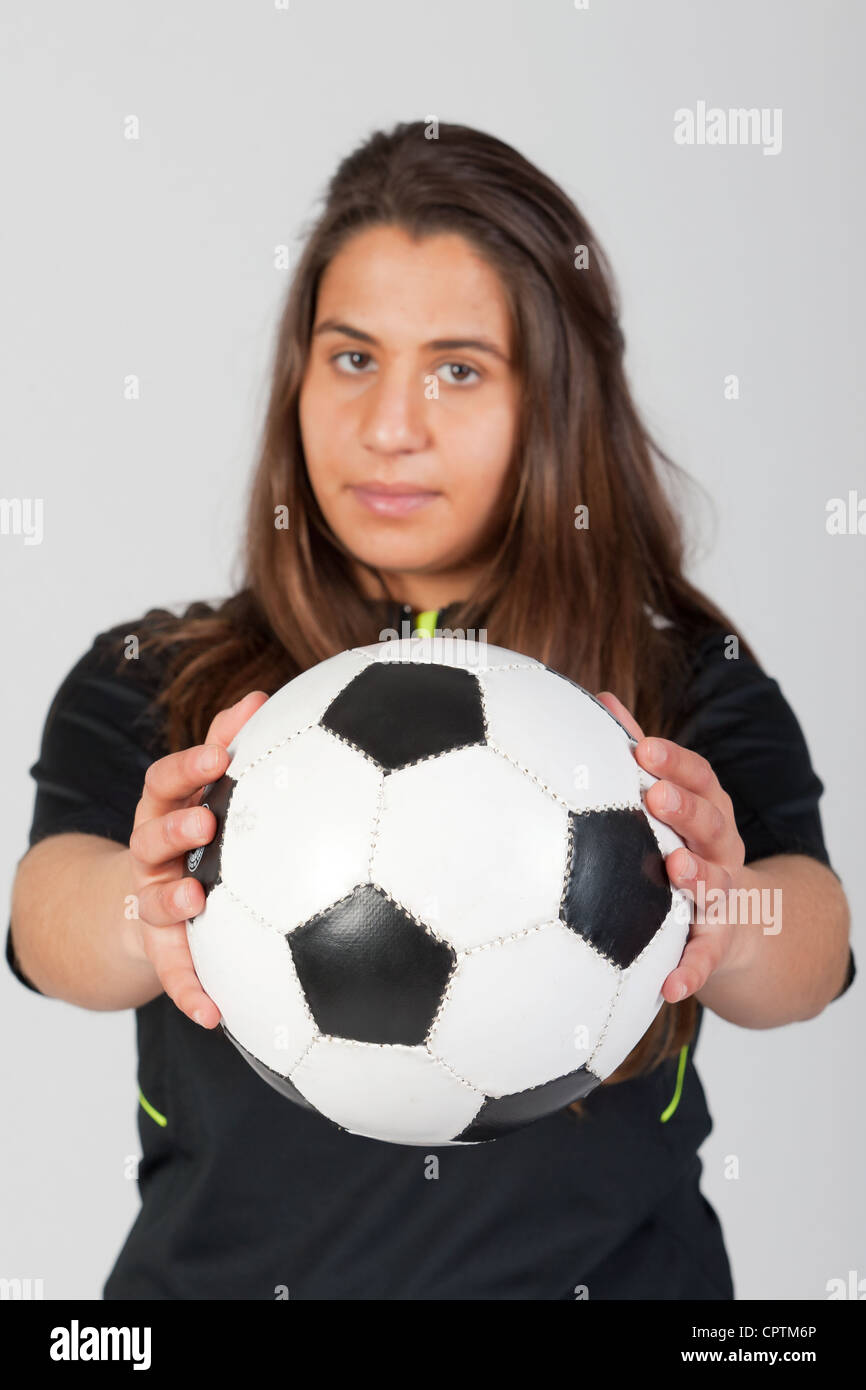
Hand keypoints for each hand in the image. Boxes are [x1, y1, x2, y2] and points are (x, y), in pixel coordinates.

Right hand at [126, 691, 269, 1026]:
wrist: (145, 905)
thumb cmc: (192, 835)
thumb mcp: (200, 790)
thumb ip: (227, 742)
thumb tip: (259, 694)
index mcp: (165, 811)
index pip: (166, 780)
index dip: (189, 766)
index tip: (220, 754)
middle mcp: (152, 855)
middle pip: (152, 836)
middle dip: (175, 828)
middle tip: (204, 823)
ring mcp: (152, 902)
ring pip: (155, 901)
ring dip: (174, 900)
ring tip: (197, 899)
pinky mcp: (162, 950)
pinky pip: (175, 975)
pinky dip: (192, 993)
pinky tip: (216, 1016)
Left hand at [596, 691, 747, 1003]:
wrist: (739, 923)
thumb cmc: (685, 847)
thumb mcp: (672, 802)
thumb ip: (638, 753)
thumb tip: (599, 700)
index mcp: (707, 811)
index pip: (700, 777)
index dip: (675, 761)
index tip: (643, 747)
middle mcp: (720, 850)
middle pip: (711, 823)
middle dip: (685, 808)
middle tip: (655, 796)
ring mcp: (722, 897)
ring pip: (715, 885)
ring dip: (698, 878)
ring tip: (677, 872)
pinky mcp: (716, 943)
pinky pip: (705, 959)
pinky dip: (691, 972)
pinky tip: (668, 988)